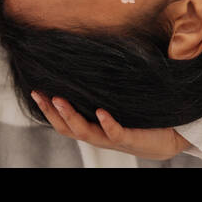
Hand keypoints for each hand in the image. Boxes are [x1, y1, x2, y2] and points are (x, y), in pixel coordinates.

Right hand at [30, 91, 192, 161]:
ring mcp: (111, 139)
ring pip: (85, 131)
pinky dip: (106, 122)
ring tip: (58, 100)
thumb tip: (92, 62)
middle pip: (67, 127)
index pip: (62, 121)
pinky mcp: (129, 139)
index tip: (35, 90)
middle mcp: (97, 135)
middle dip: (51, 111)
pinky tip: (100, 111)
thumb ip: (104, 92)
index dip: (47, 108)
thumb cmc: (139, 119)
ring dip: (70, 116)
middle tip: (39, 94)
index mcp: (92, 127)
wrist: (166, 139)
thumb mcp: (117, 104)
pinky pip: (115, 132)